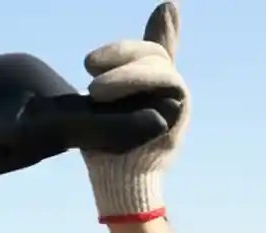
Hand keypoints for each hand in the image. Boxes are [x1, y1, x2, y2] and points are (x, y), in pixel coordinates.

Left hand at [80, 2, 186, 222]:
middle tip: (87, 64)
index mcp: (148, 84)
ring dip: (125, 74)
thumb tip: (90, 62)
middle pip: (151, 53)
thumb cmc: (105, 147)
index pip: (158, 48)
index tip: (168, 5)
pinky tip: (110, 90)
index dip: (166, 27)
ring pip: (157, 65)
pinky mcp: (179, 109)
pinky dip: (140, 80)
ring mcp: (175, 97)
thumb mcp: (98, 109)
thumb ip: (103, 82)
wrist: (118, 182)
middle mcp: (166, 87)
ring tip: (94, 90)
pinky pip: (167, 82)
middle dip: (121, 52)